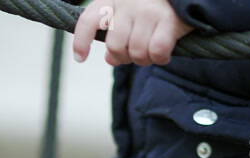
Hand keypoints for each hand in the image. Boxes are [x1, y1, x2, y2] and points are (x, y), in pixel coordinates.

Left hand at [73, 0, 194, 66]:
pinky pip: (157, 51)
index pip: (88, 20)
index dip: (81, 41)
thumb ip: (116, 34)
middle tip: (136, 54)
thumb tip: (110, 59)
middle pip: (115, 46)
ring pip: (137, 52)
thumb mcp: (128, 13)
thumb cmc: (153, 6)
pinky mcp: (168, 19)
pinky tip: (164, 54)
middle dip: (125, 58)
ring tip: (152, 53)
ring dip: (145, 60)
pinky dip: (161, 58)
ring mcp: (148, 11)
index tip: (80, 58)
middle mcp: (127, 2)